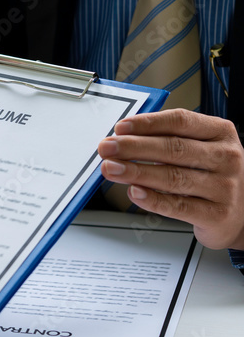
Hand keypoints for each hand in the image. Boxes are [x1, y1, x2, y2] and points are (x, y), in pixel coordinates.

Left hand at [97, 109, 243, 248]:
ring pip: (173, 177)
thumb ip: (167, 141)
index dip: (148, 124)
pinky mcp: (216, 214)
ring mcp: (223, 187)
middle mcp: (226, 157)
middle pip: (173, 148)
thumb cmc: (211, 176)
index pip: (181, 121)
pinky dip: (152, 199)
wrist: (239, 214)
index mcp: (220, 134)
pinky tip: (133, 192)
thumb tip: (122, 139)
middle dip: (134, 147)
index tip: (120, 127)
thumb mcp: (199, 150)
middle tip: (107, 148)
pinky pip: (177, 206)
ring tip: (111, 169)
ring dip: (136, 172)